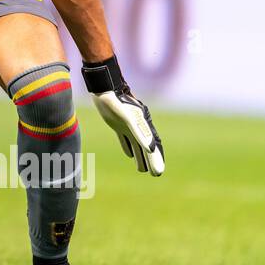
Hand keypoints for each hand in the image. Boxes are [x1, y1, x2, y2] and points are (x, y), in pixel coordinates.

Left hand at [81, 56, 164, 175]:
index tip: (159, 171)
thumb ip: (139, 133)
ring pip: (137, 144)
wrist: (104, 89)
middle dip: (151, 161)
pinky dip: (128, 147)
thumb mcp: (127, 118)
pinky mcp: (118, 124)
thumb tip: (150, 149)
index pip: (153, 145)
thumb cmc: (116, 102)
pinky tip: (129, 155)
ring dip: (140, 157)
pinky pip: (125, 138)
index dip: (157, 159)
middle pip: (147, 147)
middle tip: (156, 174)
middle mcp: (138, 126)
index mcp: (143, 125)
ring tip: (142, 170)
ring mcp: (128, 125)